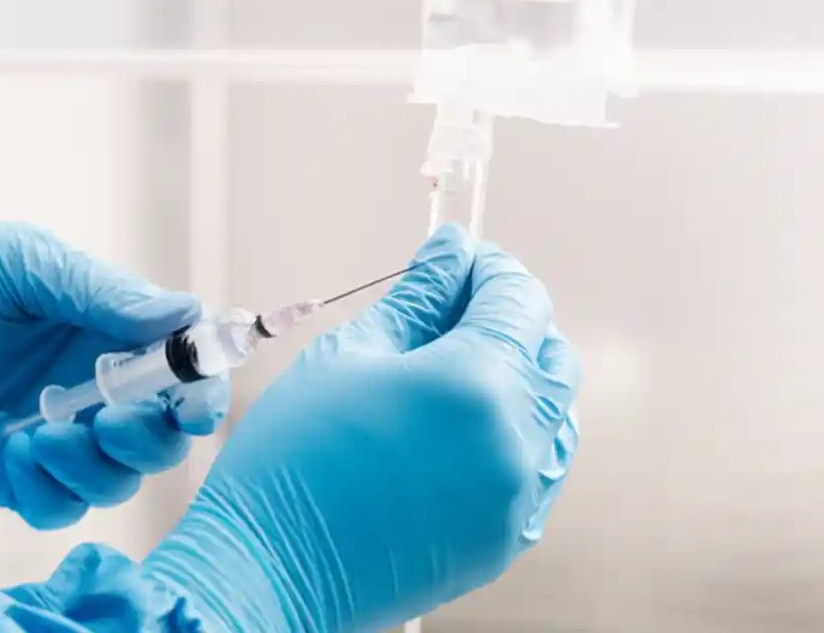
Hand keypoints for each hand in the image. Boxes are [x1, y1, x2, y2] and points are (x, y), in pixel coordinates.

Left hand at [0, 199, 228, 528]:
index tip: (195, 407)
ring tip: (38, 430)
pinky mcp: (7, 472)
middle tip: (104, 418)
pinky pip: (54, 507)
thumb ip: (107, 295)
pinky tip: (7, 446)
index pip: (184, 378)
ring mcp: (52, 435)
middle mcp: (93, 390)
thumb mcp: (30, 265)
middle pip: (162, 442)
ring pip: (113, 482)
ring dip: (92, 466)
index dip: (203, 396)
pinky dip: (46, 488)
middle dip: (148, 439)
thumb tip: (188, 312)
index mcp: (113, 336)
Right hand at [142, 226, 580, 630]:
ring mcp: (518, 496)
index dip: (488, 267)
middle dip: (509, 316)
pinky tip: (457, 427)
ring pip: (554, 410)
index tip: (456, 260)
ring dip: (518, 374)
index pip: (518, 298)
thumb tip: (451, 252)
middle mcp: (515, 441)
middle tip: (450, 308)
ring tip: (451, 370)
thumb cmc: (293, 460)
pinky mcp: (505, 537)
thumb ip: (417, 297)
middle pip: (550, 350)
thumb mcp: (348, 356)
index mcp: (476, 384)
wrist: (270, 570)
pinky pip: (537, 465)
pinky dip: (513, 431)